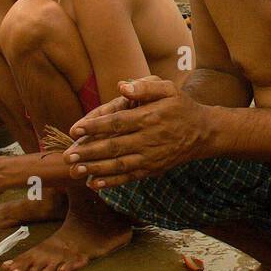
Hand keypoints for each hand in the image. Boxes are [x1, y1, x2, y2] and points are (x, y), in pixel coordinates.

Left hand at [65, 77, 206, 187]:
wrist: (202, 133)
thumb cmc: (180, 106)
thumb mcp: (168, 88)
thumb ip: (145, 87)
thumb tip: (122, 86)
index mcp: (149, 117)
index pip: (117, 122)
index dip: (95, 126)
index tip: (75, 129)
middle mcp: (148, 139)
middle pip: (114, 146)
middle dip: (89, 151)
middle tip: (68, 155)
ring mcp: (150, 157)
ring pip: (118, 164)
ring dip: (95, 168)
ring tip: (75, 169)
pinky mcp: (152, 169)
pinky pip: (129, 177)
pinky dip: (111, 182)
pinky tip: (94, 183)